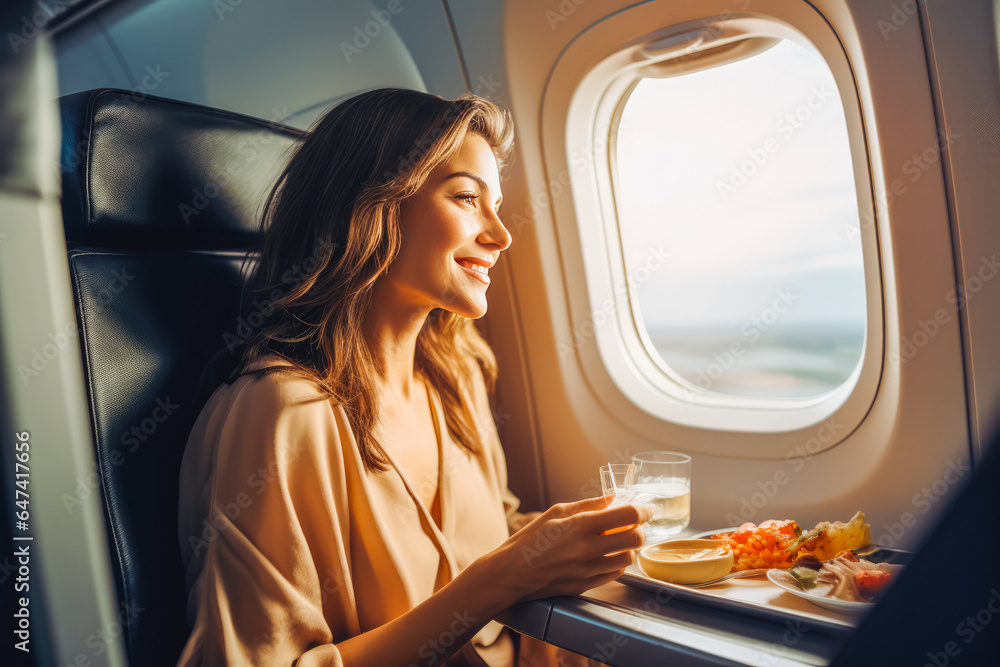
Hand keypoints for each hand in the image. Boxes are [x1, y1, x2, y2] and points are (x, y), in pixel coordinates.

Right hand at [483, 495, 653, 604]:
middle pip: (635, 538)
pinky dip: (617, 562)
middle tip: (633, 524)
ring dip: (629, 547)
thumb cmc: (529, 541)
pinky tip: (606, 555)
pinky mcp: (588, 584)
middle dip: (640, 529)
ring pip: (629, 557)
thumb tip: (611, 498)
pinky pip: (616, 573)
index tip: (647, 508)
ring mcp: (590, 569)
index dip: (644, 510)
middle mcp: (589, 548)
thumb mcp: (555, 513)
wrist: (511, 574)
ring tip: (617, 540)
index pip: (628, 515)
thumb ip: (587, 505)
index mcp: (580, 525)